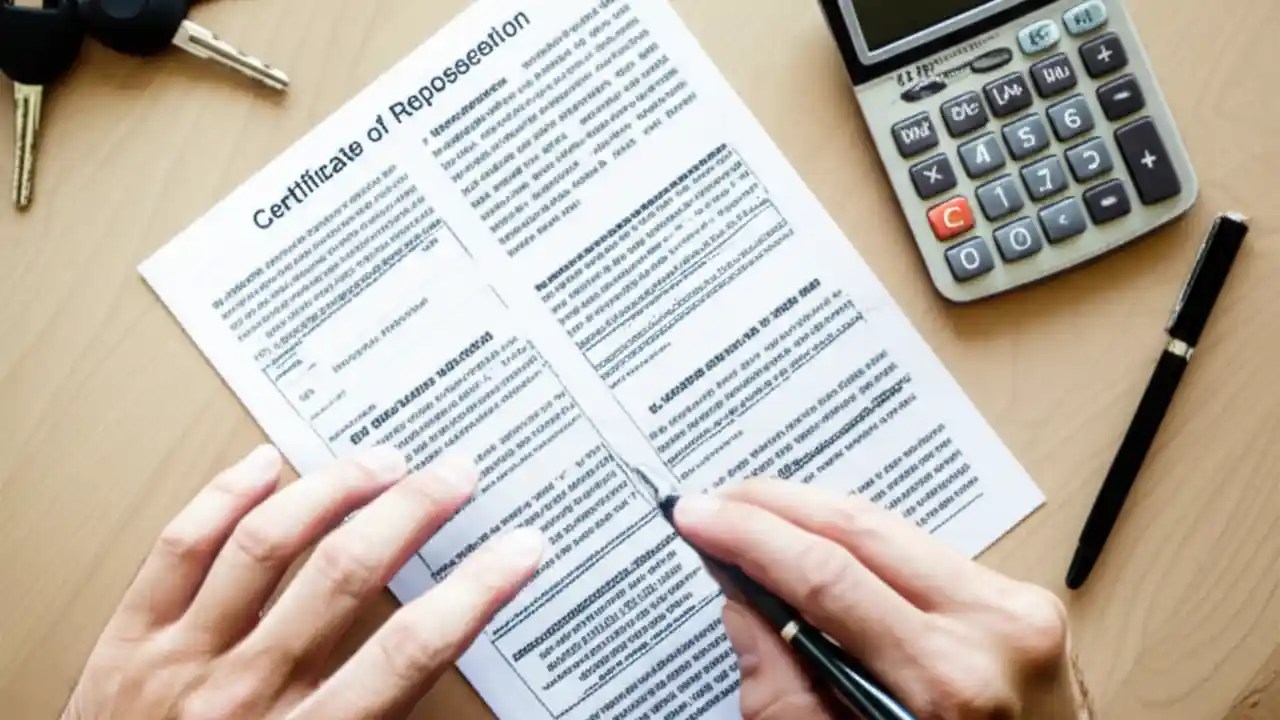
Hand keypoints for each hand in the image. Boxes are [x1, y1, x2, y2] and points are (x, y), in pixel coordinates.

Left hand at [62, 445, 543, 719]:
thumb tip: (434, 675)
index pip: (413, 650)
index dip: (477, 590)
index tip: (517, 552)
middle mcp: (246, 693)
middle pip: (347, 574)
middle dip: (416, 511)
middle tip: (455, 476)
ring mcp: (182, 659)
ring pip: (267, 544)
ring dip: (334, 490)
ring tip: (380, 461)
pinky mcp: (127, 641)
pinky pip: (179, 549)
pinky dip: (224, 497)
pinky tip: (265, 466)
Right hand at [673, 480, 1090, 719]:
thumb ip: (785, 695)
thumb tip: (742, 604)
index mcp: (950, 682)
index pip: (828, 576)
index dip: (752, 537)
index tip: (701, 518)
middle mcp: (995, 627)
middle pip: (861, 528)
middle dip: (775, 504)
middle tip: (717, 503)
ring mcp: (1020, 608)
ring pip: (893, 528)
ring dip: (814, 514)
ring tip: (753, 515)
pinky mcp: (1024, 602)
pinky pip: (923, 551)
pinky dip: (862, 542)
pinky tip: (818, 540)